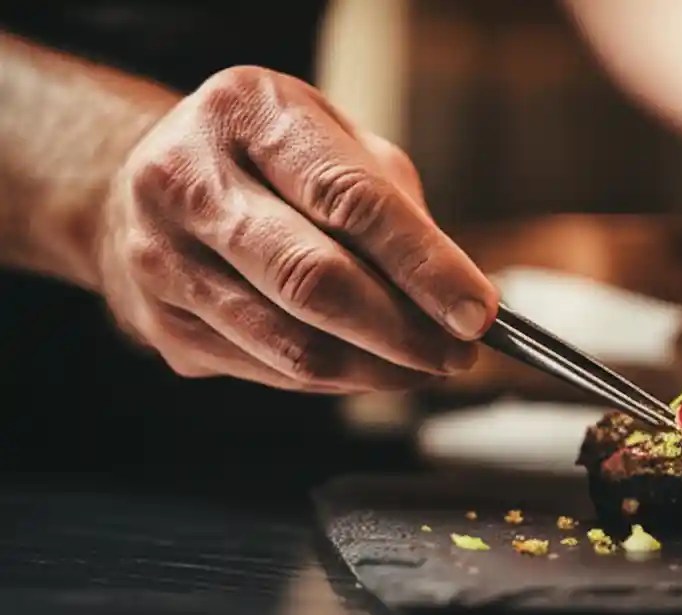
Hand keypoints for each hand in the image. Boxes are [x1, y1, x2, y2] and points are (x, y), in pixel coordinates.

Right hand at [98, 66, 497, 391]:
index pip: (349, 199)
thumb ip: (394, 206)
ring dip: (378, 369)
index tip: (478, 311)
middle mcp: (187, 181)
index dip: (424, 265)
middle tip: (461, 353)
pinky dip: (337, 378)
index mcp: (245, 111)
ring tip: (428, 366)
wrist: (145, 182)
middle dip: (405, 331)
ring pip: (292, 345)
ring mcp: (163, 259)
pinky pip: (272, 372)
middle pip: (313, 281)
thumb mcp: (335, 140)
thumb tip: (457, 296)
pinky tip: (371, 366)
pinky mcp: (163, 325)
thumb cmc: (267, 158)